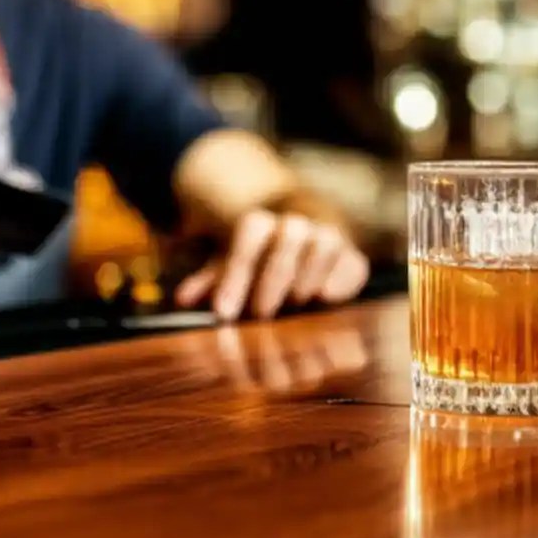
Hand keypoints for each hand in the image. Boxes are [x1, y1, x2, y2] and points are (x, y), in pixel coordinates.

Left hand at [175, 210, 369, 319]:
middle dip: (273, 276)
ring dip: (308, 276)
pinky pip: (354, 264)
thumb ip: (209, 281)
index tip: (223, 312)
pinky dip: (343, 282)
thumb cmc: (259, 260)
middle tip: (260, 314)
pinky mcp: (352, 258)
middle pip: (290, 235)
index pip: (250, 232)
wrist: (301, 236)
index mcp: (262, 224)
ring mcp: (328, 237)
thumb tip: (183, 300)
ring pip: (325, 242)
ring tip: (294, 305)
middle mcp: (297, 224)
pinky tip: (326, 300)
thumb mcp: (230, 266)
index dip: (236, 273)